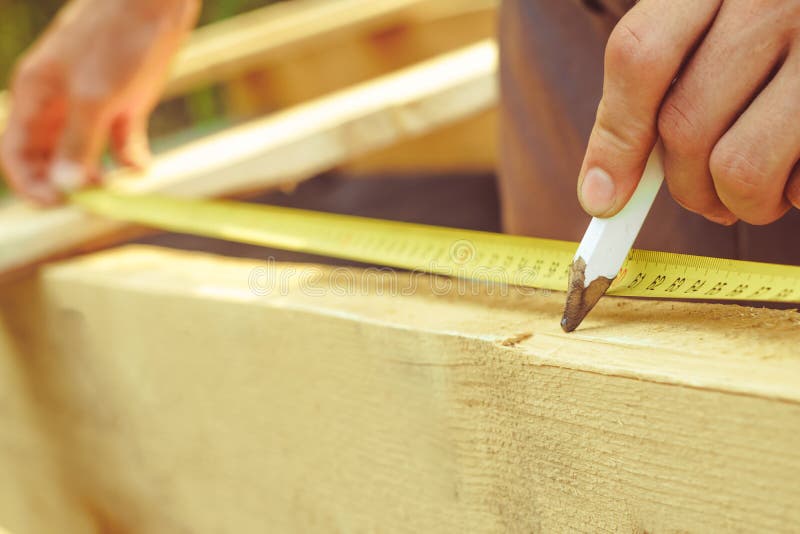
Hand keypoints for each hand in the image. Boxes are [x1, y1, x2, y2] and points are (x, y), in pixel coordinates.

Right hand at [0, 0, 198, 204]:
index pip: (16, 151)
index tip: (57, 205)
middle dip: (64, 183)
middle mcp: (59, 103)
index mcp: (35, 95)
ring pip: (85, 153)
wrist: (156, 0)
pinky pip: (122, 142)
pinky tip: (142, 167)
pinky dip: (130, 158)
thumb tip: (65, 187)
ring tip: (115, 188)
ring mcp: (93, 104)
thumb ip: (79, 143)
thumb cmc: (118, 39)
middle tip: (91, 202)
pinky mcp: (126, 103)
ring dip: (96, 174)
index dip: (30, 182)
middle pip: (50, 157)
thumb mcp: (95, 96)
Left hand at [578, 0, 799, 224]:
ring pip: (739, 166)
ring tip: (757, 191)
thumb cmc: (780, 26)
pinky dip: (796, 195)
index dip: (615, 138)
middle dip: (687, 186)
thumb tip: (604, 189)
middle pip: (685, 125)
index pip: (640, 55)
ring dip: (741, 202)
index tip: (604, 199)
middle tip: (706, 197)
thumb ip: (665, 83)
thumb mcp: (722, 23)